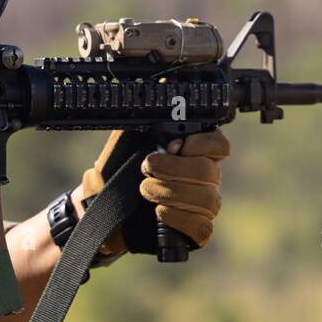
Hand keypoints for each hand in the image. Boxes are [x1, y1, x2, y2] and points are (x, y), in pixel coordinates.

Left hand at [78, 129, 229, 253]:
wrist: (101, 201)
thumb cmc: (119, 167)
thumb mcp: (129, 136)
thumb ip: (148, 118)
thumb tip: (164, 89)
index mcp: (196, 153)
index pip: (219, 146)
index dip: (202, 144)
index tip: (173, 145)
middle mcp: (206, 179)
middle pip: (209, 172)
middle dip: (172, 169)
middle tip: (146, 169)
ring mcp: (203, 206)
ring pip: (206, 199)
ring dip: (169, 192)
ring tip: (145, 190)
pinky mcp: (195, 232)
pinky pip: (201, 227)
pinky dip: (178, 217)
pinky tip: (159, 212)